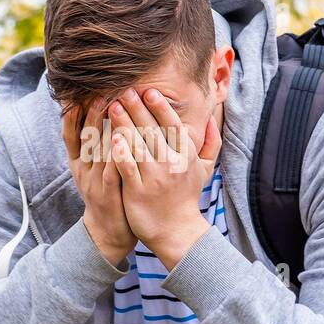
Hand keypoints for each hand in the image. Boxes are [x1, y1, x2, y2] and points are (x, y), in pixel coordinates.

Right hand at [62, 100, 135, 266]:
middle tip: (99, 93)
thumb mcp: (96, 171)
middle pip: (84, 139)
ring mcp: (93, 183)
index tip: (76, 96)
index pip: (70, 136)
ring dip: (104, 129)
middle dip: (91, 115)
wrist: (109, 234)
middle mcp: (82, 171)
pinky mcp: (107, 195)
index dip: (71, 116)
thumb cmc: (108, 195)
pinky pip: (111, 172)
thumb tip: (102, 118)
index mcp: (77, 164)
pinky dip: (115, 155)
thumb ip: (97, 147)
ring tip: (112, 107)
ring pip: (97, 151)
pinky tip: (122, 140)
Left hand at [108, 88, 221, 268]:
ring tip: (112, 106)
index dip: (161, 107)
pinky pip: (128, 167)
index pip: (173, 126)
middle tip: (124, 91)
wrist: (177, 232)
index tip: (149, 91)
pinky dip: (121, 152)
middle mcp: (171, 164)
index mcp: (186, 156)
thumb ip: (211, 143)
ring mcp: (154, 178)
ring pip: (138, 145)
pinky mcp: (138, 192)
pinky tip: (112, 137)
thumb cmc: (187, 197)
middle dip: (137, 108)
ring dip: (125, 123)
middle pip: (152, 130)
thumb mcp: (205, 169)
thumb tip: (212, 118)